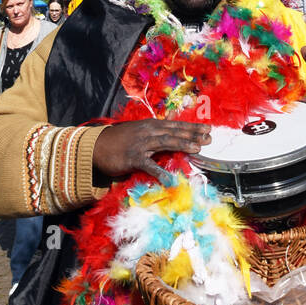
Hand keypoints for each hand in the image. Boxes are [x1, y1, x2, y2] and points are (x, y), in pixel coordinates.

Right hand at [92, 118, 211, 183]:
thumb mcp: (139, 132)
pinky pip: (148, 165)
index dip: (192, 127)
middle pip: (174, 132)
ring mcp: (140, 144)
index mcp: (151, 125)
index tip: (208, 128)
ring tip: (197, 148)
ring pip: (165, 142)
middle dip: (193, 134)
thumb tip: (171, 133)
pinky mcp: (132, 158)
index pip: (176, 125)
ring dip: (182, 144)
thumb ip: (155, 133)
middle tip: (209, 137)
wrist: (96, 146)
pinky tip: (170, 179)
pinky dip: (160, 172)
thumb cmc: (119, 140)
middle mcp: (148, 131)